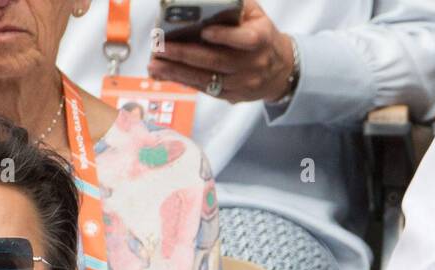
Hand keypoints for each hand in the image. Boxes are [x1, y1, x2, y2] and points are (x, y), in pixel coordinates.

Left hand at [147, 0, 295, 103]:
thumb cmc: (261, 34)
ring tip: (155, 64)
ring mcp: (243, 83)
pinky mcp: (233, 96)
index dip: (225, 36)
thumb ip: (233, 3)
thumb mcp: (255, 14)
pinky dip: (184, 81)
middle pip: (217, 61)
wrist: (279, 69)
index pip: (245, 39)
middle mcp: (253, 64)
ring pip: (207, 79)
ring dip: (178, 72)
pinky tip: (166, 74)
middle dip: (185, 54)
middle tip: (161, 47)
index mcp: (262, 39)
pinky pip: (205, 89)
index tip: (204, 31)